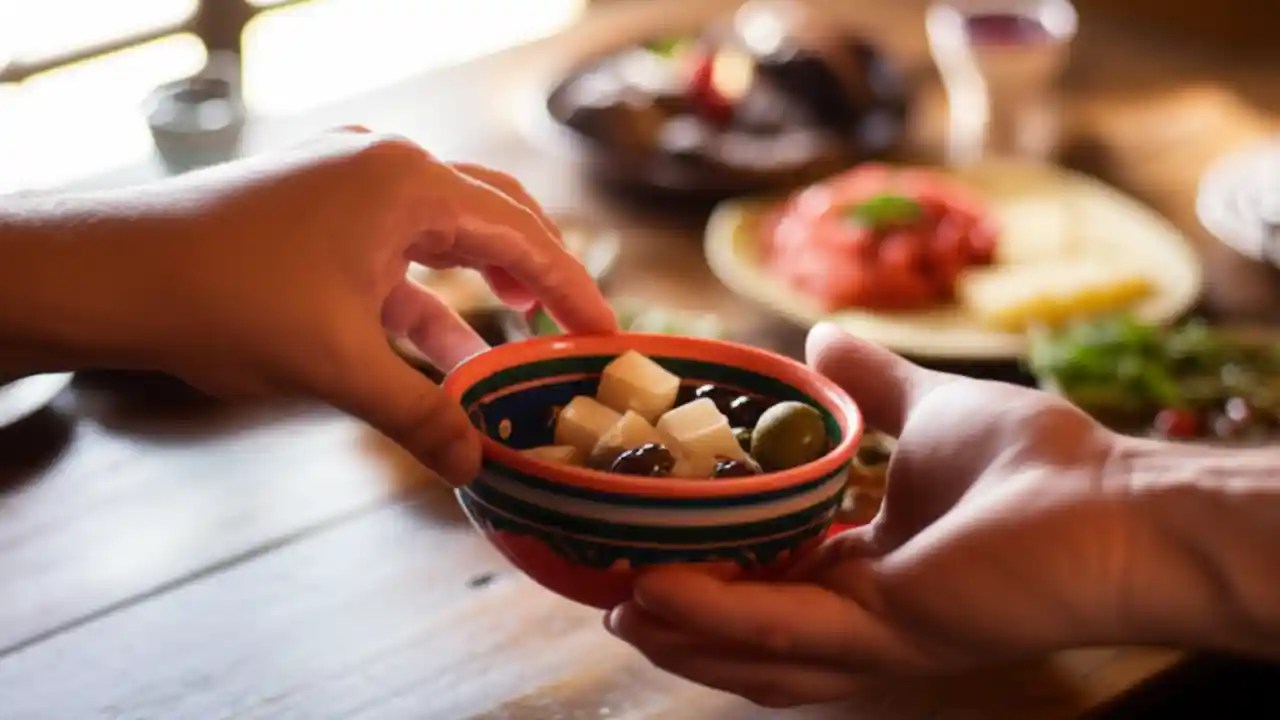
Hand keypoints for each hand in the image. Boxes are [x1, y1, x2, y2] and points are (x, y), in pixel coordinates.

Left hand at [29, 129, 615, 483]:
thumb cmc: (224, 299)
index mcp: (407, 184)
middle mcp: (386, 167)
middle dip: (539, 274)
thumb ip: (418, 416)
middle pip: (494, 216)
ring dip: (480, 292)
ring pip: (444, 235)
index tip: (607, 334)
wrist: (111, 272)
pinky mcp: (318, 209)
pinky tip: (443, 352)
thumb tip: (476, 467)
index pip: (521, 236)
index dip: (574, 290)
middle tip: (572, 330)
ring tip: (514, 346)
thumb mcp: (337, 366)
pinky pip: (395, 253)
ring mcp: (348, 182)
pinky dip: (425, 300)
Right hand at [606, 323, 1136, 706]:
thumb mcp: (925, 409)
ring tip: (614, 605)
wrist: (1115, 503)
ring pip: (752, 652)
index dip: (702, 572)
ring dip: (680, 633)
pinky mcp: (888, 631)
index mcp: (866, 570)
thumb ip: (869, 384)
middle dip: (674, 621)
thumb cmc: (1036, 464)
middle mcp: (861, 615)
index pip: (766, 582)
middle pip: (747, 634)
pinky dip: (716, 616)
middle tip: (603, 592)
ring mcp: (872, 634)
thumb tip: (819, 335)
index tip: (640, 544)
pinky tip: (655, 592)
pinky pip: (784, 627)